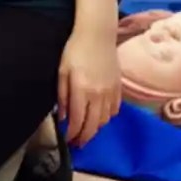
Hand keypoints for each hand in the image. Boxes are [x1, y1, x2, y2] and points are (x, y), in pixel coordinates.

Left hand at [57, 26, 121, 146]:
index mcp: (82, 90)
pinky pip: (114, 110)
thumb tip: (62, 116)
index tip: (68, 140)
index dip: (73, 134)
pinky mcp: (119, 88)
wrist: (97, 36)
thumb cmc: (74, 51)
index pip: (78, 120)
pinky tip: (99, 117)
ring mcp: (111, 92)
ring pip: (105, 120)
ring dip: (96, 128)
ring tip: (86, 131)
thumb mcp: (61, 72)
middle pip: (94, 125)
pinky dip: (106, 118)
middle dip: (85, 137)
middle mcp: (99, 95)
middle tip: (77, 144)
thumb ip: (62, 95)